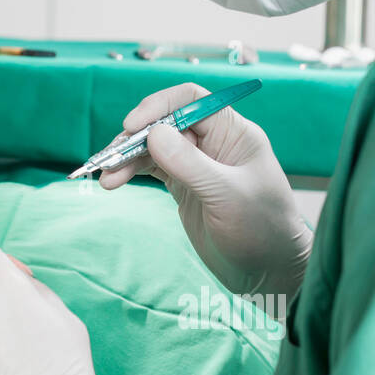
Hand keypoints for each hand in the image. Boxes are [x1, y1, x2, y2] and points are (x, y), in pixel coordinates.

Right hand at [99, 82, 309, 297]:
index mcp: (233, 133)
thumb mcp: (227, 196)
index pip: (191, 100)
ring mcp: (196, 164)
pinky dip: (130, 172)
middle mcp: (213, 143)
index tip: (132, 125)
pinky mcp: (183, 185)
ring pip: (153, 147)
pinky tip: (112, 182)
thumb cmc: (262, 231)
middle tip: (110, 159)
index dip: (159, 106)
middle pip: (164, 123)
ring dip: (127, 157)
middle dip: (135, 137)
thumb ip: (190, 164)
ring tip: (106, 178)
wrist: (268, 273)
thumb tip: (153, 134)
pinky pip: (150, 168)